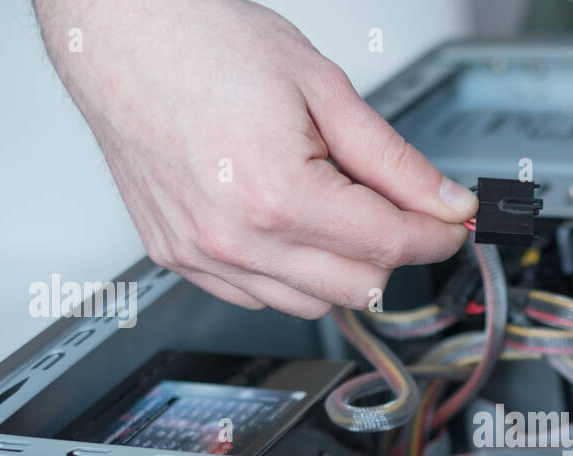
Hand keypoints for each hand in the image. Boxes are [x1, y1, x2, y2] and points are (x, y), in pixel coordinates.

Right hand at [33, 0, 475, 317]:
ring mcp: (202, 256)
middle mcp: (235, 239)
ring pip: (311, 304)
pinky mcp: (178, 258)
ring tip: (332, 204)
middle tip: (398, 209)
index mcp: (277, 196)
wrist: (120, 33)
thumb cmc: (205, 44)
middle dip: (393, 252)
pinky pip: (259, 298)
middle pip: (357, 288)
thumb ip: (394, 160)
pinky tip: (287, 223)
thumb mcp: (323, 89)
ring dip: (340, 268)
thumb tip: (445, 201)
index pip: (390, 246)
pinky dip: (290, 274)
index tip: (452, 224)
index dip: (437, 236)